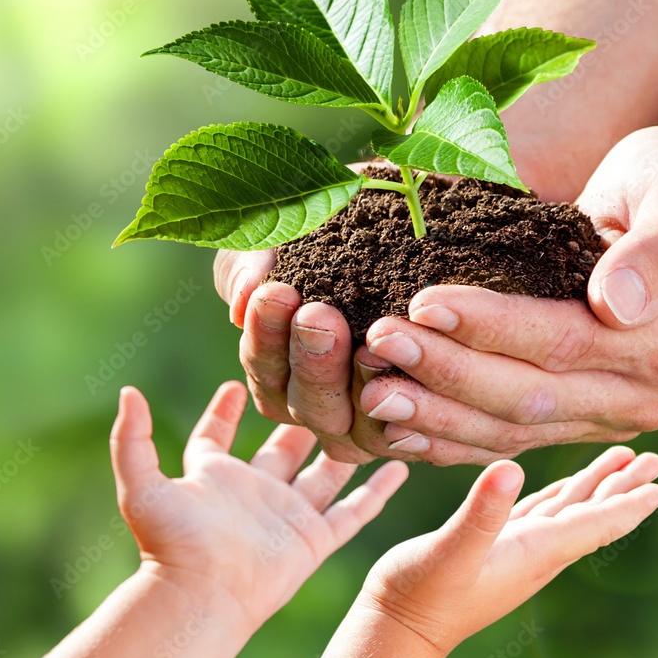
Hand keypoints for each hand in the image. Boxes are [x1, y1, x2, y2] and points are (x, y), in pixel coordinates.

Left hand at [109, 382, 407, 632]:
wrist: (201, 595)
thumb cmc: (169, 543)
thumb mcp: (142, 483)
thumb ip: (131, 438)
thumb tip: (128, 391)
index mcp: (214, 476)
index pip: (219, 435)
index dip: (224, 410)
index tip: (236, 380)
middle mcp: (254, 491)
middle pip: (281, 449)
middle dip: (298, 420)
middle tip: (321, 386)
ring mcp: (287, 515)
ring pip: (324, 475)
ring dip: (342, 448)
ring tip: (367, 416)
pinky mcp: (315, 539)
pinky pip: (355, 511)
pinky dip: (378, 491)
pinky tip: (401, 466)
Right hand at [212, 161, 384, 464]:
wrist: (393, 226)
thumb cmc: (322, 237)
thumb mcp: (276, 241)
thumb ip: (250, 266)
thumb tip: (243, 302)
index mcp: (279, 370)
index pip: (264, 367)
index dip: (265, 336)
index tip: (275, 292)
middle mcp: (318, 404)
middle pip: (305, 404)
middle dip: (311, 360)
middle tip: (318, 317)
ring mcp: (365, 419)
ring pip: (351, 427)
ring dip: (359, 384)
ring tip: (369, 344)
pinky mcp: (412, 420)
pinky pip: (403, 432)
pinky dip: (406, 410)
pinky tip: (414, 378)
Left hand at [350, 126, 657, 461]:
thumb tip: (617, 304)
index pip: (562, 340)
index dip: (489, 327)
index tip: (423, 304)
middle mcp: (642, 395)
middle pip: (528, 396)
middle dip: (447, 374)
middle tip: (378, 344)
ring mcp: (606, 414)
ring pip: (512, 431)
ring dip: (438, 416)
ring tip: (373, 393)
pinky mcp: (576, 418)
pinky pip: (508, 439)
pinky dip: (452, 439)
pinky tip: (399, 430)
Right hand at [358, 446, 657, 655]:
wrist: (395, 624)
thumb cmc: (419, 592)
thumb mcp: (450, 551)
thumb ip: (480, 514)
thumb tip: (510, 469)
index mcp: (533, 551)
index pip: (592, 523)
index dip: (627, 503)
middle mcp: (533, 551)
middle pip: (590, 514)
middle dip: (623, 487)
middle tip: (656, 461)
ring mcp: (515, 550)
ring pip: (568, 511)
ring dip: (596, 487)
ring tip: (622, 462)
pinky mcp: (494, 545)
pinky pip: (540, 514)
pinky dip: (560, 496)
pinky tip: (564, 488)